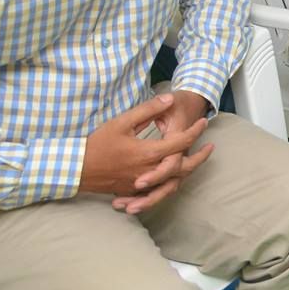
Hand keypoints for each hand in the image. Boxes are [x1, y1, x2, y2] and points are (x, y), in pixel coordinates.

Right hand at [77, 93, 213, 214]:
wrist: (77, 169)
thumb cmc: (98, 144)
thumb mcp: (122, 121)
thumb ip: (147, 110)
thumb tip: (169, 98)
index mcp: (148, 153)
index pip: (180, 142)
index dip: (195, 131)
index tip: (203, 122)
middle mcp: (149, 172)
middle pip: (183, 168)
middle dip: (200, 158)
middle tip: (211, 147)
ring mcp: (141, 184)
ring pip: (173, 182)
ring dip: (187, 171)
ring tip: (196, 161)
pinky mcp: (133, 191)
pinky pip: (158, 190)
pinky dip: (170, 183)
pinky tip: (174, 176)